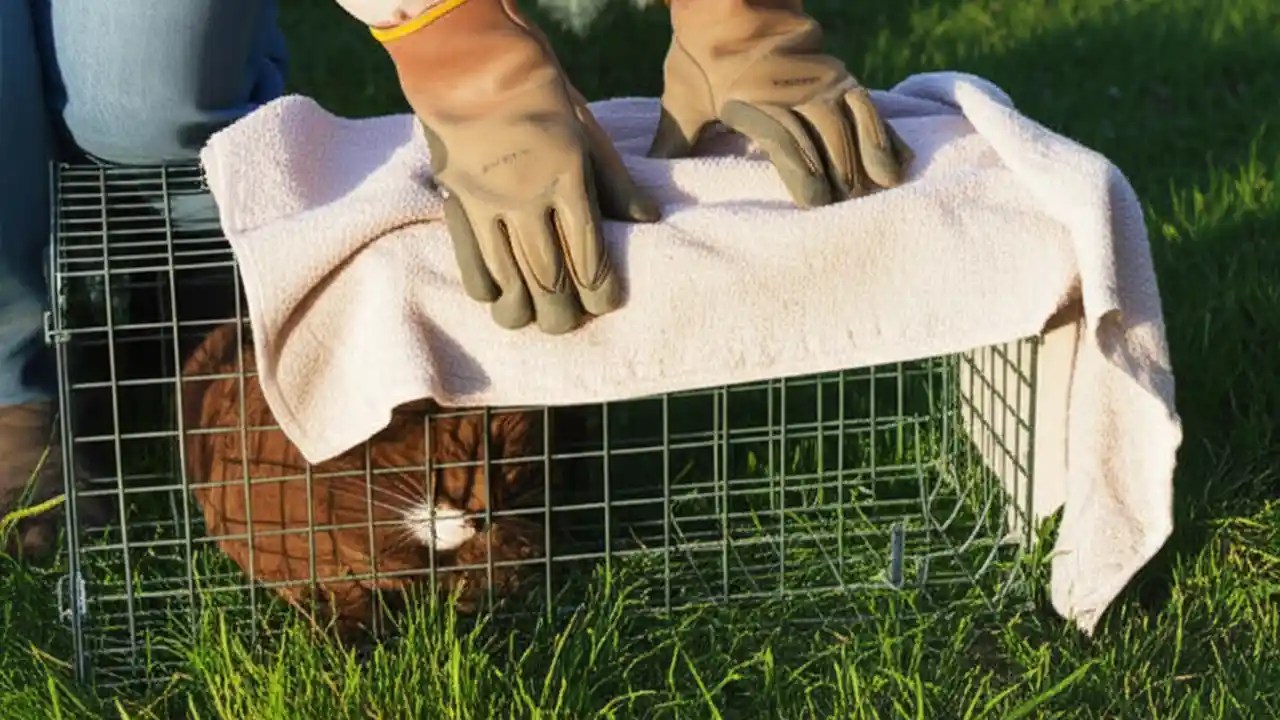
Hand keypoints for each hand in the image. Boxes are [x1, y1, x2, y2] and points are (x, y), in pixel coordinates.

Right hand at [378, 0, 658, 333]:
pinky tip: (498, 296)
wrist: (473, 65)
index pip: (589, 255)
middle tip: (569, 322)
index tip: (605, 304)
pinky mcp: (457, 203)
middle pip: (549, 278)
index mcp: (567, 179)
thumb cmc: (541, 96)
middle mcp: (528, 198)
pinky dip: (486, 287)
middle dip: (563, 313)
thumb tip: (646, 219)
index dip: (600, 291)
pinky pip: (471, 261)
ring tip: (533, 320)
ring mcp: (488, 203)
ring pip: (508, 279)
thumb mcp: (588, 133)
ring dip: (524, 310)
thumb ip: (614, 182)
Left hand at [649, 0, 911, 205]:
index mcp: (755, 102)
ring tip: (879, 196)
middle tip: (852, 212)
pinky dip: (883, 137)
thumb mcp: (682, 94)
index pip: (786, 142)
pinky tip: (896, 168)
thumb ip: (674, 137)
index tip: (814, 203)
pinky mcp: (838, 79)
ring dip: (865, 162)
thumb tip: (649, 175)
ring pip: (850, 126)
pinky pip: (868, 109)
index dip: (802, 171)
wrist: (728, 0)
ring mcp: (821, 85)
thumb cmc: (701, 53)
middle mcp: (794, 94)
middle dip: (840, 177)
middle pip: (825, 139)